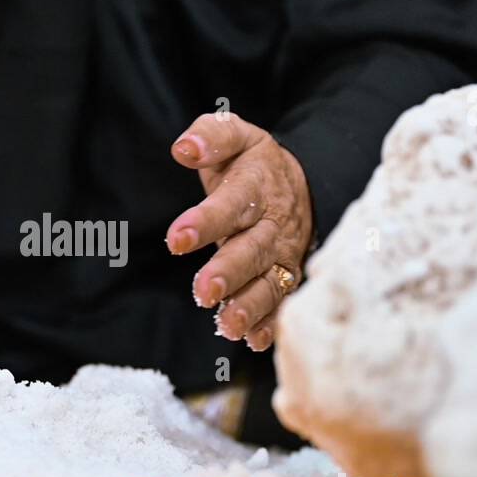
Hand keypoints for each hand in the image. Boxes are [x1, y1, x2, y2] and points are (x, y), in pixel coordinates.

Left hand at [166, 113, 313, 350]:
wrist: (300, 183)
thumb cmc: (252, 164)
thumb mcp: (236, 136)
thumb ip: (211, 136)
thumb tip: (184, 148)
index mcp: (256, 187)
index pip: (232, 203)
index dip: (205, 221)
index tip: (177, 238)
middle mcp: (272, 225)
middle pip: (253, 250)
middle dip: (230, 272)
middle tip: (204, 290)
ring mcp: (282, 255)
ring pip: (269, 283)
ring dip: (250, 305)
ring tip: (228, 325)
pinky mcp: (284, 278)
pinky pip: (281, 302)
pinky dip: (269, 323)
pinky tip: (252, 340)